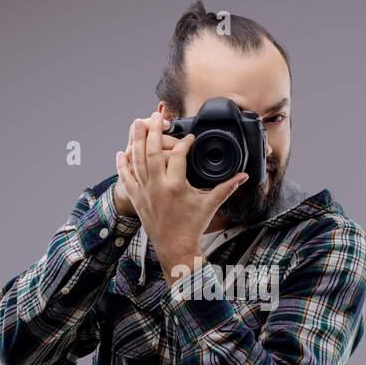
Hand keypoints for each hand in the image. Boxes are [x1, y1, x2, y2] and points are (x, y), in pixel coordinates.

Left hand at [116, 109, 247, 279]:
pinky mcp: (136, 198)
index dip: (185, 142)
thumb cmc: (192, 227)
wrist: (175, 248)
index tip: (190, 138)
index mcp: (176, 186)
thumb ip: (227, 188)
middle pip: (151, 150)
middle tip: (156, 116)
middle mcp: (157, 186)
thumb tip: (243, 176)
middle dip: (153, 130)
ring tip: (136, 123)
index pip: (178, 154)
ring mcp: (144, 192)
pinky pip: (125, 178)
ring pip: (136, 160)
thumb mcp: (210, 205)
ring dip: (136, 140)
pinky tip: (121, 152)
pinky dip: (122, 164)